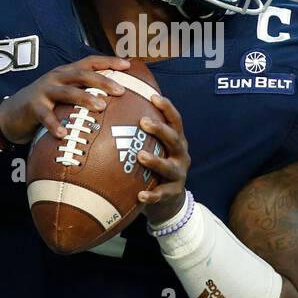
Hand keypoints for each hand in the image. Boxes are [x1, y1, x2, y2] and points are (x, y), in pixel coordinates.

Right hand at [0, 55, 129, 143]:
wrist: (10, 114)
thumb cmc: (45, 106)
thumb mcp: (64, 96)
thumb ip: (83, 95)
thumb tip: (114, 104)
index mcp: (66, 73)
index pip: (90, 62)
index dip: (109, 61)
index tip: (128, 65)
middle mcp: (56, 78)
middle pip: (82, 74)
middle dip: (102, 80)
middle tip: (121, 90)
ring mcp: (44, 91)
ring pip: (67, 91)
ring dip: (84, 98)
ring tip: (101, 106)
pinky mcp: (32, 106)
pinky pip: (45, 116)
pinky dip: (55, 125)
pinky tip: (64, 135)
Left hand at [136, 94, 190, 222]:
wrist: (170, 200)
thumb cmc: (156, 167)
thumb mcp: (156, 149)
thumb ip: (144, 134)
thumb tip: (116, 109)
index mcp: (177, 142)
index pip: (175, 121)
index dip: (166, 108)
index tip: (153, 96)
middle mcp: (181, 155)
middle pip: (174, 140)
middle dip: (160, 130)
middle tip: (143, 122)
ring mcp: (178, 175)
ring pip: (168, 167)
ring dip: (155, 161)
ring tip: (140, 156)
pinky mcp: (173, 193)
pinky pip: (162, 194)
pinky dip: (152, 195)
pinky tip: (140, 195)